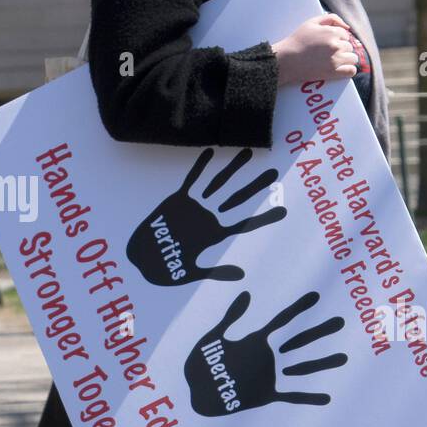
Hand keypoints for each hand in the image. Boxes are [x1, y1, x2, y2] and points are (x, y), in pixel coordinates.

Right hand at [126, 148, 284, 285]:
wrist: (143, 258)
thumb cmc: (166, 268)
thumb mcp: (192, 273)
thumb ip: (216, 273)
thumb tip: (241, 275)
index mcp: (215, 234)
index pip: (245, 224)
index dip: (264, 217)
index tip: (283, 210)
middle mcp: (209, 217)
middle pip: (237, 198)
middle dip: (256, 185)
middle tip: (274, 171)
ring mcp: (194, 207)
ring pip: (218, 183)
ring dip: (233, 168)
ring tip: (248, 151)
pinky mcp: (177, 200)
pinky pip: (191, 180)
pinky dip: (200, 167)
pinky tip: (211, 152)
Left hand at [184, 289, 347, 414]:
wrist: (197, 392)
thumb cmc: (201, 364)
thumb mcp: (213, 338)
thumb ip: (230, 318)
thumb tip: (248, 295)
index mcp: (256, 341)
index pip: (283, 321)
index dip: (299, 308)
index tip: (316, 296)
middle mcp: (268, 357)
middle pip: (300, 341)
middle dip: (321, 332)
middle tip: (341, 322)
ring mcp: (270, 376)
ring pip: (303, 367)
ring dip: (323, 363)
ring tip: (343, 357)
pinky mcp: (267, 395)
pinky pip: (292, 396)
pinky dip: (308, 397)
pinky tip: (326, 397)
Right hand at [273, 14, 357, 84]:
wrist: (287, 59)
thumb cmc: (298, 40)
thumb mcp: (312, 22)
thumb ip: (331, 18)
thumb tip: (347, 27)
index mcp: (332, 32)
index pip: (346, 35)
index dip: (339, 38)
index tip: (330, 43)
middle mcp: (336, 46)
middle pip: (349, 46)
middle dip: (342, 48)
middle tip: (329, 52)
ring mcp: (335, 60)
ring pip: (353, 58)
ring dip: (347, 59)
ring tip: (336, 60)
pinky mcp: (333, 73)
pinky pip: (351, 71)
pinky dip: (349, 70)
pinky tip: (341, 68)